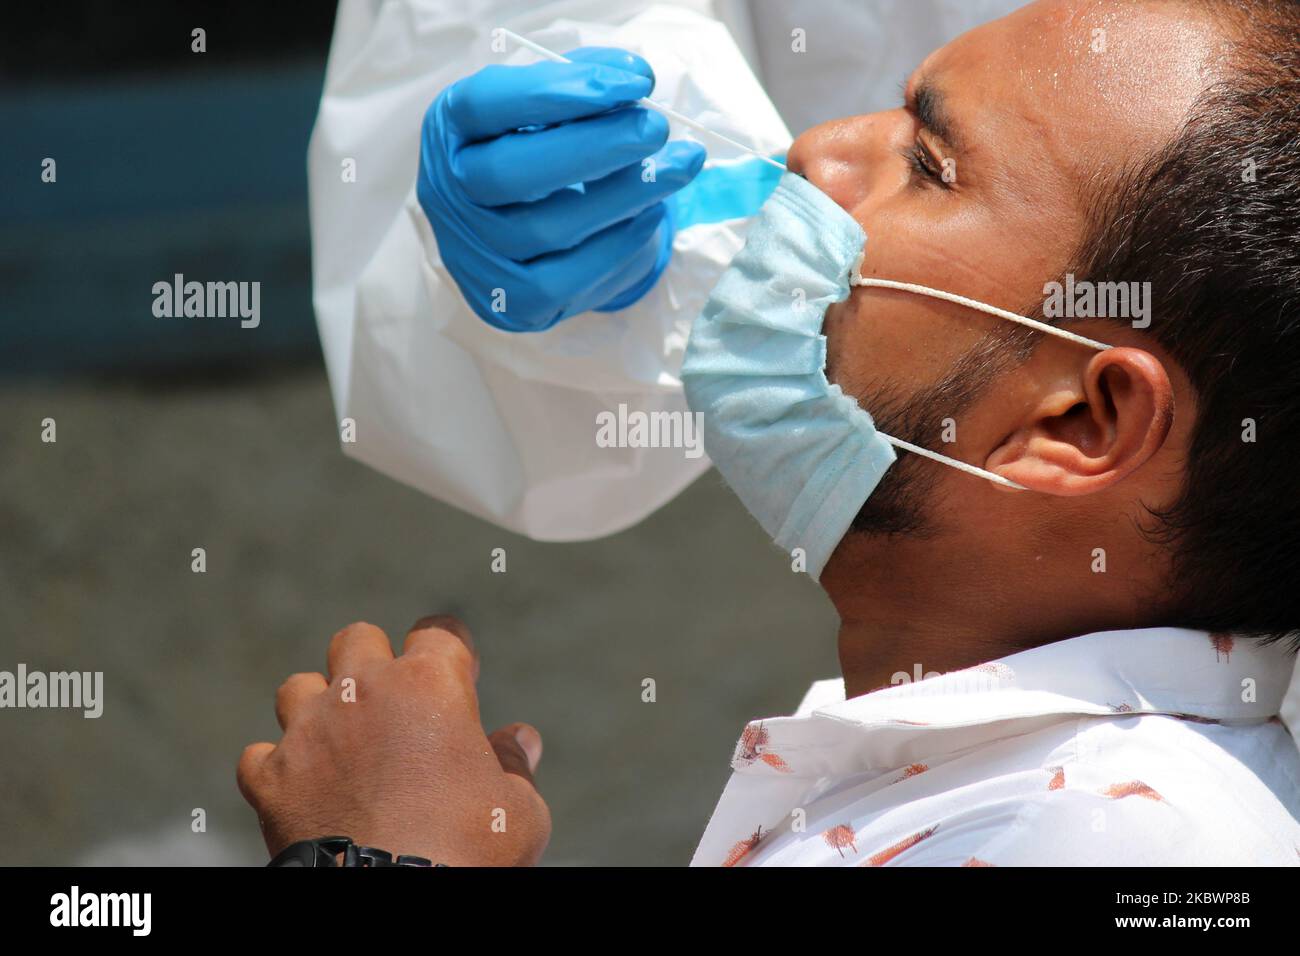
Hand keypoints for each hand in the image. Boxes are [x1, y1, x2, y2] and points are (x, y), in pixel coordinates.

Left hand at [237, 616, 548, 865]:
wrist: (394, 899)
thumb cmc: (468, 852)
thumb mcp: (517, 809)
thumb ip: (515, 764)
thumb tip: (521, 740)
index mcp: (430, 685)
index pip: (440, 634)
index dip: (452, 654)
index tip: (459, 678)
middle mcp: (363, 692)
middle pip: (357, 639)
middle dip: (374, 661)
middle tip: (393, 704)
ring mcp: (309, 732)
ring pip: (297, 687)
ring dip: (318, 708)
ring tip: (340, 743)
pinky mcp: (271, 779)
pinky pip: (259, 756)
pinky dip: (278, 770)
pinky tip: (301, 789)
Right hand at [418, 46, 705, 331]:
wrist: (529, 241)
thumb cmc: (543, 155)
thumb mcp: (552, 109)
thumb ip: (585, 84)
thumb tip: (634, 78)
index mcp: (449, 132)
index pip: (484, 104)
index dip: (556, 90)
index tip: (633, 81)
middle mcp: (448, 195)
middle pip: (511, 173)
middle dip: (594, 147)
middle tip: (656, 128)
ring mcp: (475, 256)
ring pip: (547, 227)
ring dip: (624, 194)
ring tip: (678, 166)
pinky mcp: (513, 302)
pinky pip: (568, 277)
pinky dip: (619, 243)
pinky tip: (651, 214)